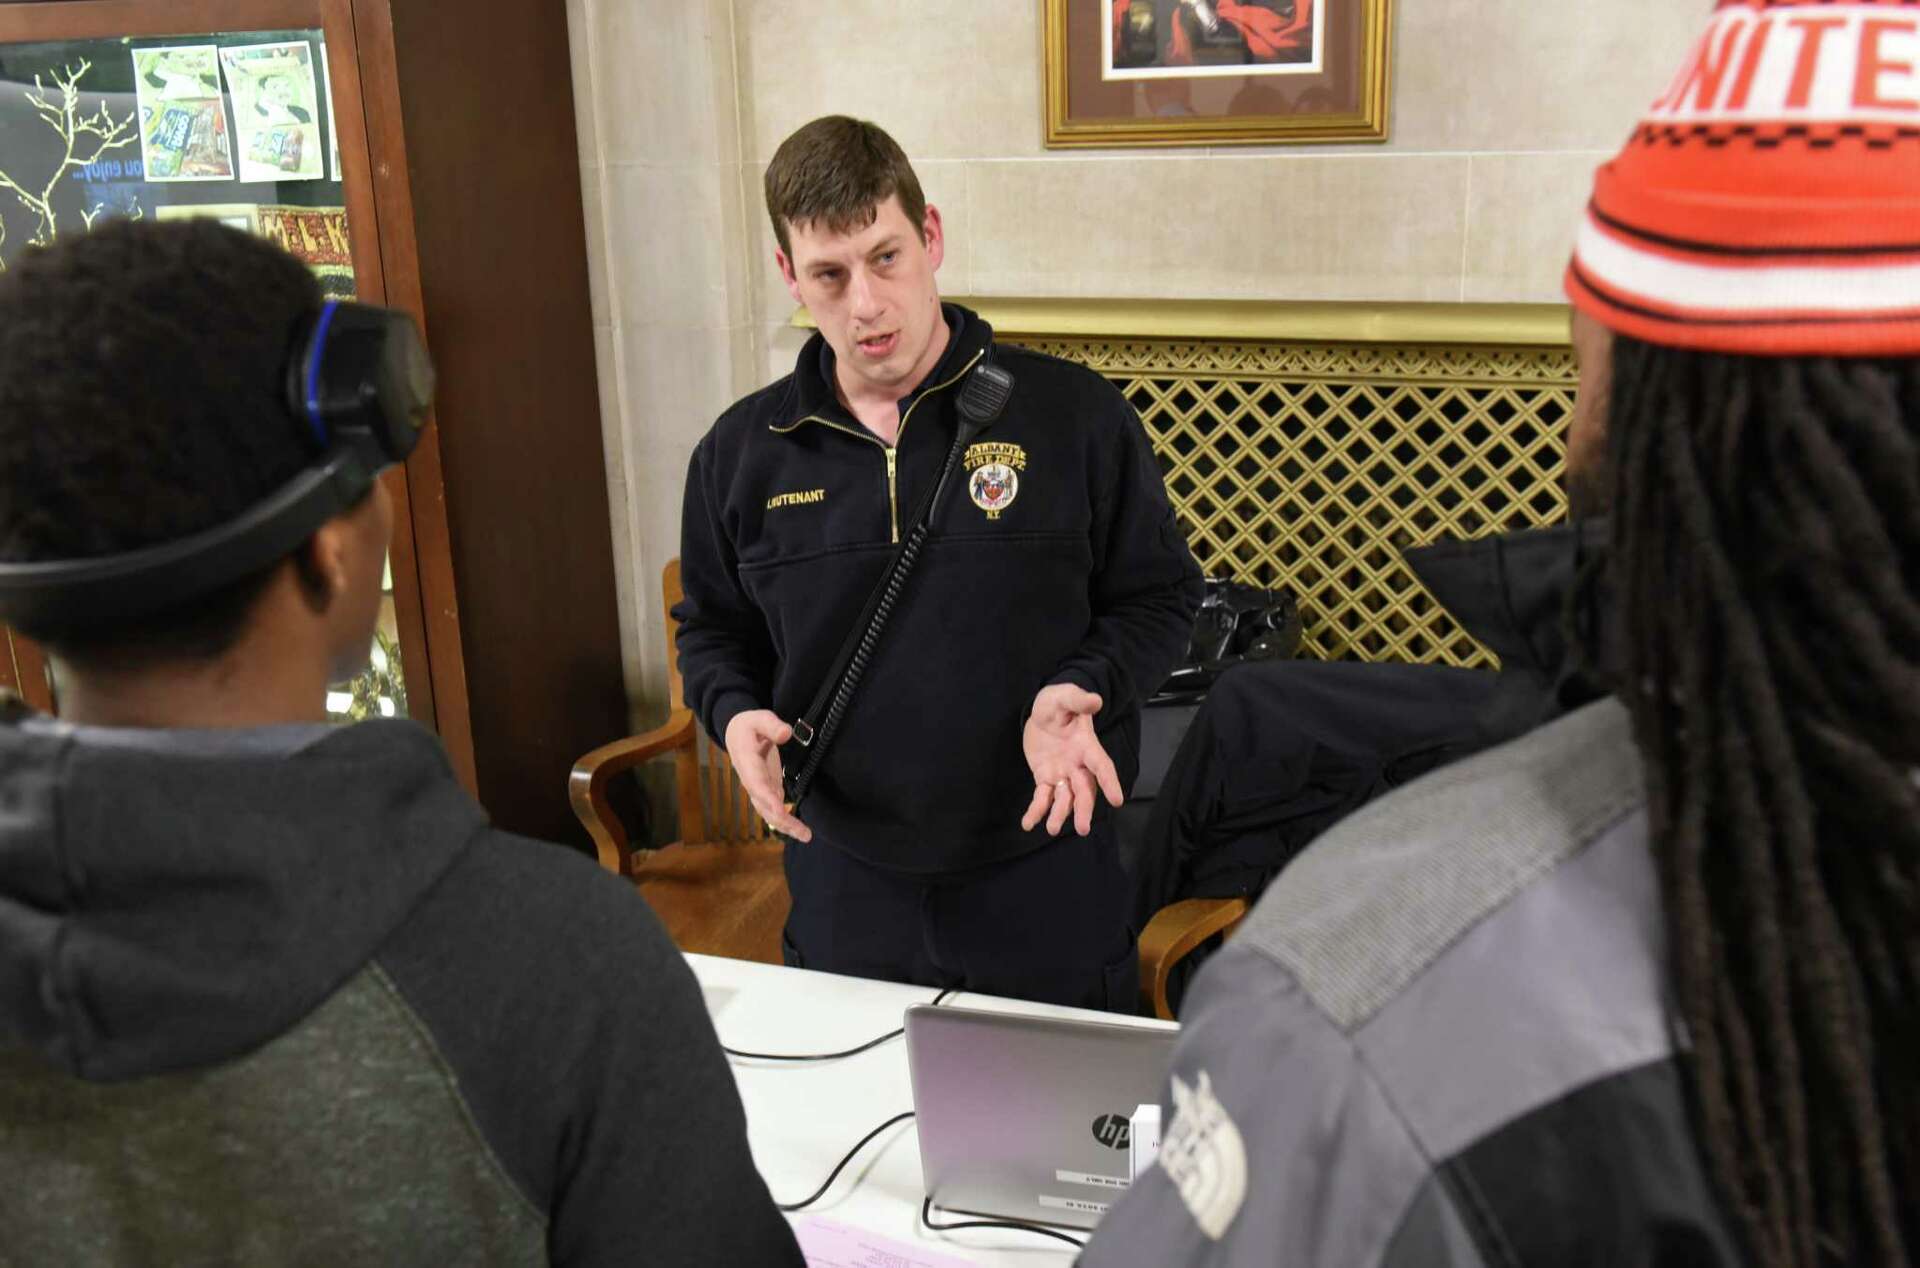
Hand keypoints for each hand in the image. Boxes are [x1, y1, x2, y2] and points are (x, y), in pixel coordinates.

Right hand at [723, 710, 811, 842]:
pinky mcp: (767, 790)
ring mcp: (758, 788)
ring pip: (769, 811)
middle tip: (804, 832)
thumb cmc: (750, 725)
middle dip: (782, 819)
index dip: (768, 798)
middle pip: (764, 804)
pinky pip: (774, 809)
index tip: (781, 810)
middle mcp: (751, 781)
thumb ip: (771, 725)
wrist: (736, 734)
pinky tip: (799, 830)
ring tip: (806, 836)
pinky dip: (785, 820)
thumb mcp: (758, 718)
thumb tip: (786, 733)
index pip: (757, 783)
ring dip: (786, 825)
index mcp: (748, 763)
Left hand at [1021, 683, 1124, 836]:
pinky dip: (1036, 811)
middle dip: (1083, 809)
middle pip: (1084, 790)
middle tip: (1083, 829)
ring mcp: (1062, 773)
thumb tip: (1095, 701)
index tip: (1118, 801)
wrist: (1043, 712)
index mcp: (1086, 746)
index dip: (1110, 782)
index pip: (1101, 766)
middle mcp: (1077, 764)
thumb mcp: (1065, 697)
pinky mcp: (1045, 778)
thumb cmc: (1058, 703)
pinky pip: (1042, 797)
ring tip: (1051, 829)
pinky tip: (1028, 824)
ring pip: (1064, 798)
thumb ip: (1078, 700)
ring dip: (1060, 814)